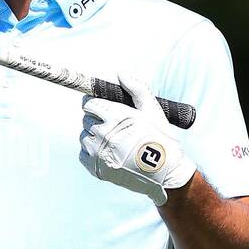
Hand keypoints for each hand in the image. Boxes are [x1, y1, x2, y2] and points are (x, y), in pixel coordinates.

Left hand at [79, 70, 196, 206]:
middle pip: (86, 118)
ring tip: (111, 139)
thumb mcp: (152, 109)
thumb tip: (121, 74)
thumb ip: (136, 88)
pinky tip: (107, 151)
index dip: (94, 103)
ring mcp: (98, 152)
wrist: (165, 174)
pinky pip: (83, 154)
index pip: (88, 103)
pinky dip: (91, 151)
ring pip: (84, 136)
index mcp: (115, 116)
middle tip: (111, 124)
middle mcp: (103, 133)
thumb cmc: (160, 139)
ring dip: (93, 135)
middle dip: (96, 118)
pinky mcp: (95, 168)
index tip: (101, 106)